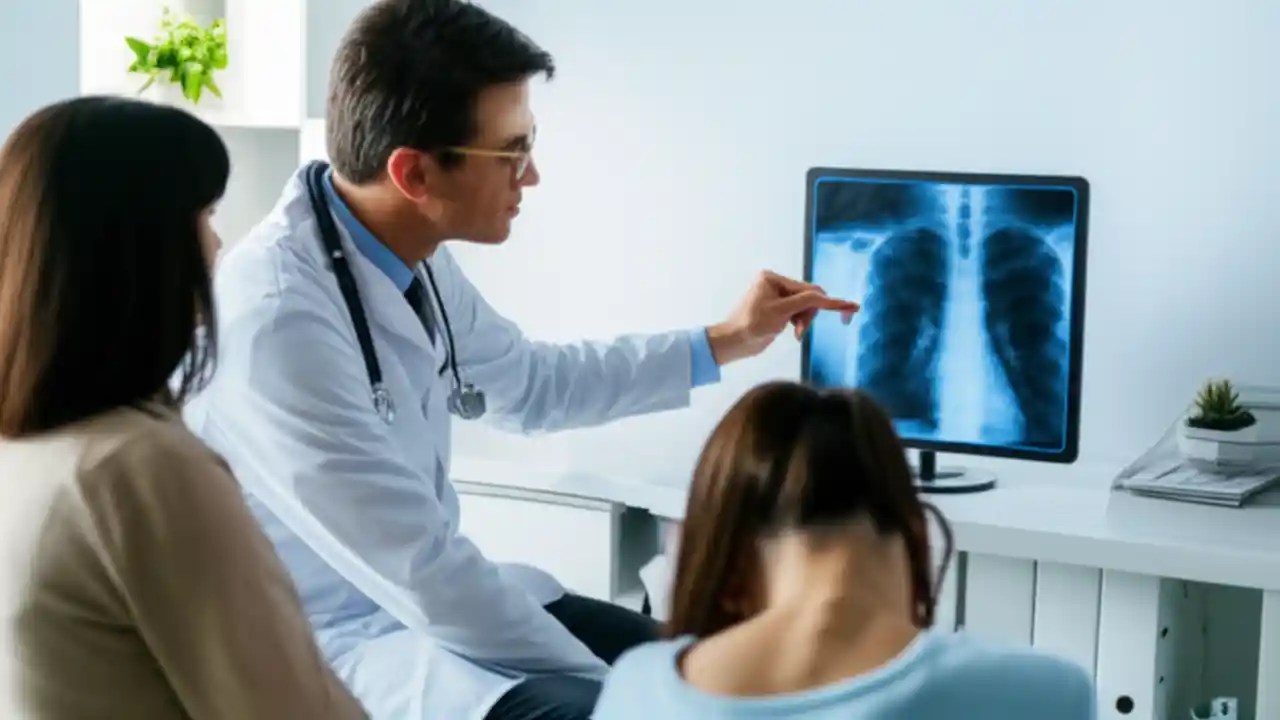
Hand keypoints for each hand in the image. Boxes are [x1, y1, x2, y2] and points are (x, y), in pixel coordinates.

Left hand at [707, 270, 858, 365]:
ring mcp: (776, 297)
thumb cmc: (751, 325)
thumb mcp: (780, 312)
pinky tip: (794, 332)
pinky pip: (797, 314)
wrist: (733, 343)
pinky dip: (799, 323)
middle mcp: (775, 284)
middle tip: (800, 331)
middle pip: (807, 297)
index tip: (851, 307)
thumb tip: (826, 297)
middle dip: (808, 315)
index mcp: (773, 278)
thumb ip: (804, 303)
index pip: (807, 290)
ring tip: (796, 334)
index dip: (828, 301)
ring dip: (804, 321)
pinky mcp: (777, 310)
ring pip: (804, 307)